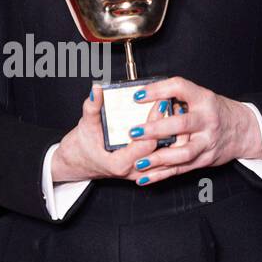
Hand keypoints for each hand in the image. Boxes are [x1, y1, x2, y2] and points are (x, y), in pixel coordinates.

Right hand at [50, 83, 191, 184]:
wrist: (81, 162)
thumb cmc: (84, 146)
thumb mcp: (86, 125)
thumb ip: (92, 107)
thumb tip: (96, 89)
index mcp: (120, 163)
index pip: (147, 144)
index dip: (156, 123)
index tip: (160, 102)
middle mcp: (133, 170)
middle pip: (162, 150)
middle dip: (171, 127)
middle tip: (176, 104)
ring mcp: (142, 172)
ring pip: (169, 157)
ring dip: (176, 135)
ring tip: (179, 112)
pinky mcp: (146, 169)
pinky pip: (166, 158)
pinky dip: (173, 142)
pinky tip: (176, 124)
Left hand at [125, 76, 261, 185]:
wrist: (243, 130)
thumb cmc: (215, 111)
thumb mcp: (200, 97)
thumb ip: (177, 98)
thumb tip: (142, 98)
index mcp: (203, 99)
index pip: (180, 88)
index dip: (158, 90)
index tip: (138, 95)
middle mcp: (207, 120)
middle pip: (182, 125)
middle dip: (156, 130)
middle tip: (134, 132)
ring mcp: (207, 142)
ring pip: (184, 152)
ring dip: (159, 158)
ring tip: (139, 162)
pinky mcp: (204, 159)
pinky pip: (181, 169)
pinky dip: (161, 174)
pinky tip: (145, 177)